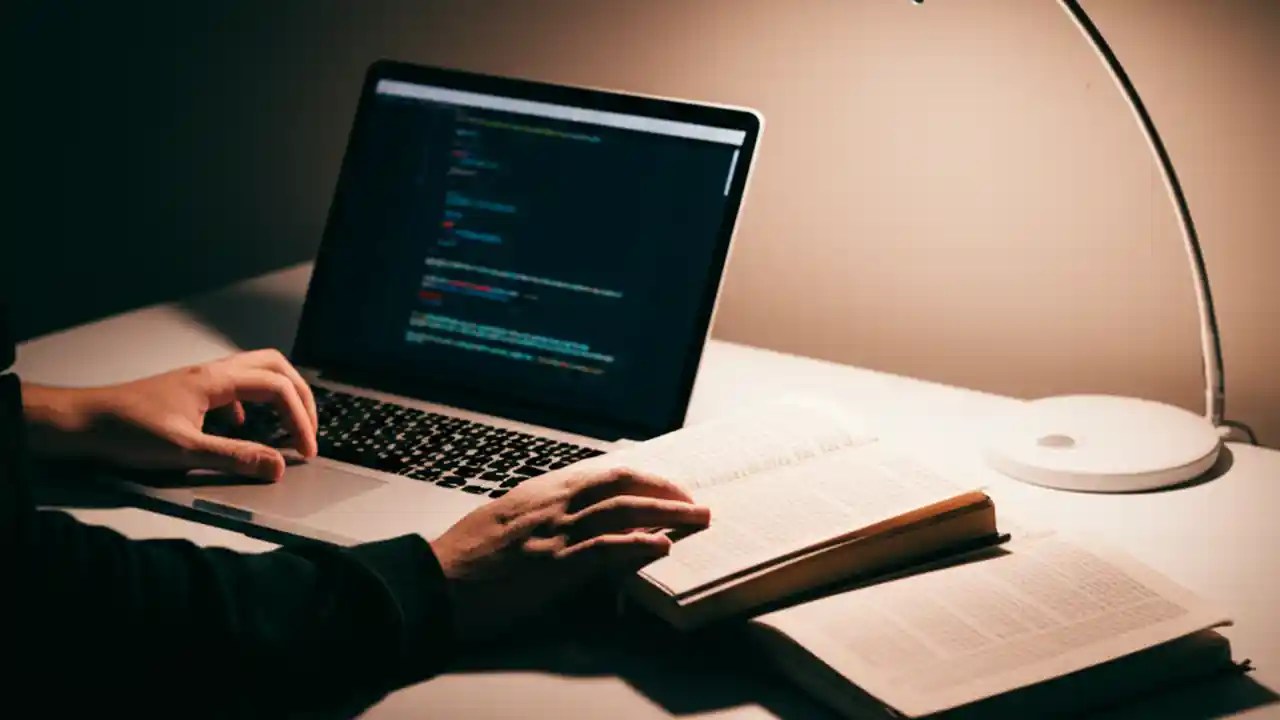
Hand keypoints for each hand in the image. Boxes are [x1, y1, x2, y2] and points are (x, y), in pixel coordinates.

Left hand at [22, 349, 317, 480]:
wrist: (84, 422)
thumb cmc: (126, 430)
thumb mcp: (185, 451)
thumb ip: (235, 458)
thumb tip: (277, 466)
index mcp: (216, 380)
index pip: (277, 388)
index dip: (301, 419)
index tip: (305, 451)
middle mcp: (212, 372)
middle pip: (276, 366)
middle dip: (300, 396)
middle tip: (308, 429)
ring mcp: (201, 380)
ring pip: (257, 372)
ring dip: (279, 396)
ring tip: (287, 426)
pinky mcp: (191, 392)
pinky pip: (236, 387)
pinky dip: (253, 404)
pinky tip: (243, 429)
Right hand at [429, 463, 709, 644]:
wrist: (432, 583)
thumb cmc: (462, 558)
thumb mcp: (502, 519)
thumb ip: (539, 513)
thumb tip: (570, 519)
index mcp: (540, 491)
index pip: (601, 472)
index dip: (639, 475)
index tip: (663, 482)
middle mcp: (551, 504)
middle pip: (621, 484)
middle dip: (663, 489)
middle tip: (692, 498)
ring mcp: (553, 534)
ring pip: (622, 511)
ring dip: (667, 513)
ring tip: (696, 517)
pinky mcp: (552, 566)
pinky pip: (605, 549)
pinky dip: (637, 545)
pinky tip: (661, 545)